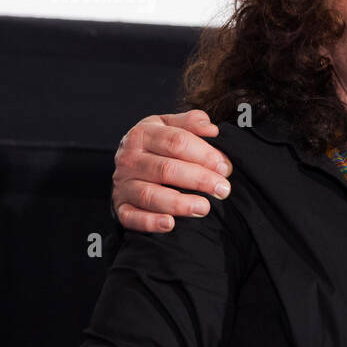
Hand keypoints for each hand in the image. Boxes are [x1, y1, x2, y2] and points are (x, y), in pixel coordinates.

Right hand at [112, 110, 232, 232]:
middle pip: (166, 169)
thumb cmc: (158, 145)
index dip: (204, 155)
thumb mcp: (171, 126)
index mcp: (143, 133)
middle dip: (199, 179)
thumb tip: (212, 130)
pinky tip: (170, 224)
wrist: (129, 163)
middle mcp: (129, 158)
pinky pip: (131, 217)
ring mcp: (123, 183)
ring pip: (150, 194)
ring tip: (204, 207)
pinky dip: (149, 222)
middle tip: (223, 189)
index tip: (225, 167)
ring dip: (179, 203)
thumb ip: (191, 122)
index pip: (176, 142)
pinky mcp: (120, 206)